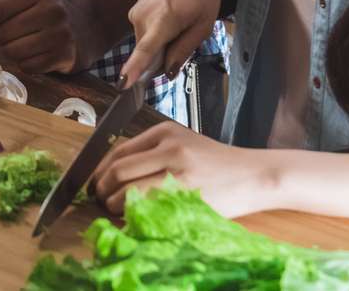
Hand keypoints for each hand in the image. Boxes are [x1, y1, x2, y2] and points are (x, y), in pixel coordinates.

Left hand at [0, 0, 108, 74]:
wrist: (86, 26)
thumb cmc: (43, 11)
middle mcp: (52, 10)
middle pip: (2, 33)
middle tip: (9, 34)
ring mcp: (61, 34)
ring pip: (13, 52)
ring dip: (11, 51)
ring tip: (23, 43)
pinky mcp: (65, 56)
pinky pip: (27, 67)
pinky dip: (25, 63)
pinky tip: (36, 53)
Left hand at [90, 122, 280, 217]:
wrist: (254, 174)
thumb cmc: (217, 164)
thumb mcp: (184, 145)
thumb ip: (153, 153)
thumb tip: (113, 172)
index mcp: (165, 132)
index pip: (119, 150)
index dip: (100, 169)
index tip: (94, 182)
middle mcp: (170, 147)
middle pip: (118, 169)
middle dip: (102, 189)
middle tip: (100, 200)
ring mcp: (179, 171)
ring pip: (128, 190)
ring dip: (114, 205)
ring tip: (114, 210)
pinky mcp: (188, 194)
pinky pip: (148, 207)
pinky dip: (134, 215)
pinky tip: (135, 218)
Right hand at [119, 0, 230, 86]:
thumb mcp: (203, 24)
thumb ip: (183, 50)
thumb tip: (167, 72)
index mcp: (163, 18)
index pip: (145, 49)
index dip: (134, 69)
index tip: (123, 84)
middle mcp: (142, 15)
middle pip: (150, 53)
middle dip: (165, 55)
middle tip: (186, 34)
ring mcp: (135, 12)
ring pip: (147, 43)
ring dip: (163, 42)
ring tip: (180, 20)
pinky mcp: (134, 10)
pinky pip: (145, 33)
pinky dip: (158, 33)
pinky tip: (172, 17)